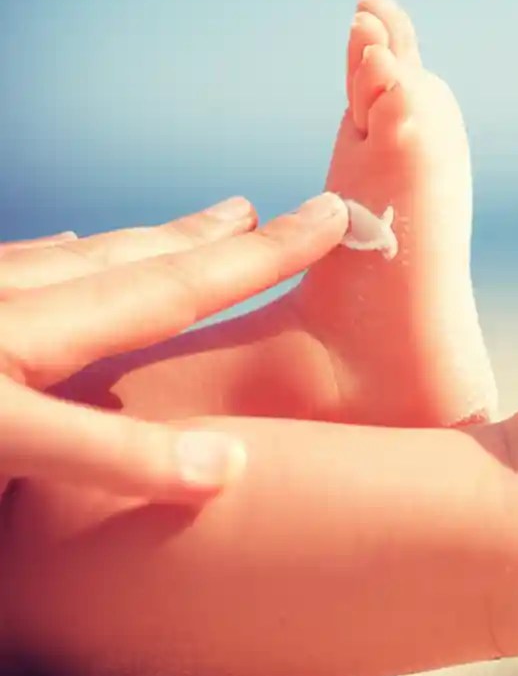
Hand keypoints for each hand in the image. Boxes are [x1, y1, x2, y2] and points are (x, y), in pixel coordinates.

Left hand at [0, 193, 349, 501]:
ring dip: (128, 248)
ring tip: (167, 234)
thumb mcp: (3, 440)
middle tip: (251, 212)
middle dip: (200, 240)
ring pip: (61, 262)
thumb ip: (113, 452)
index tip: (327, 217)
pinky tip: (39, 257)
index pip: (176, 286)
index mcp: (32, 332)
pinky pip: (7, 270)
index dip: (261, 257)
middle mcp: (3, 301)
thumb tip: (231, 463)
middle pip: (123, 261)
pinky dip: (42, 260)